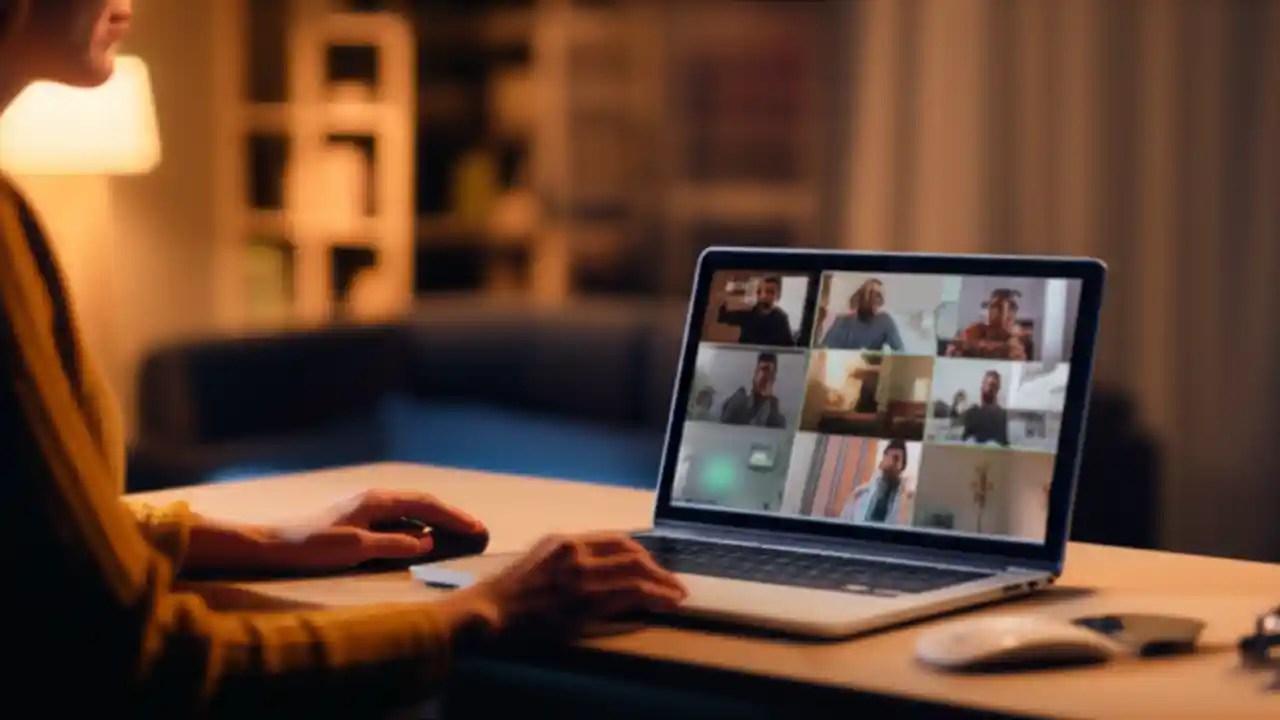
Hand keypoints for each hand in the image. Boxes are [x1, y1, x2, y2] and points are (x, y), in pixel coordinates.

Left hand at [265, 489, 487, 571]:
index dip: (453, 516)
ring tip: (457, 533)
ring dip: (435, 520)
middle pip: (421, 503)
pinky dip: (417, 526)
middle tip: (477, 530)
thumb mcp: (356, 548)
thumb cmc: (313, 546)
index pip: (425, 504)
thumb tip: (426, 543)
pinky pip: (397, 517)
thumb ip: (394, 544)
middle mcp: (374, 498)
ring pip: (409, 510)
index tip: (477, 528)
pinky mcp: (357, 518)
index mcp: (377, 501)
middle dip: (450, 516)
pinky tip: (420, 538)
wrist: (273, 544)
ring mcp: (364, 506)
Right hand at [436, 532, 686, 643]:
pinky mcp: (583, 604)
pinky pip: (628, 597)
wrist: (489, 612)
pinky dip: (652, 599)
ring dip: (662, 585)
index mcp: (565, 540)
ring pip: (636, 574)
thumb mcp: (539, 559)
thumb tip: (601, 566)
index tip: (653, 567)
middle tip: (672, 584)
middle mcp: (576, 553)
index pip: (616, 540)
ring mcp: (580, 578)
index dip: (641, 554)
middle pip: (632, 554)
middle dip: (657, 569)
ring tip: (676, 596)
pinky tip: (663, 604)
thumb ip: (569, 558)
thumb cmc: (509, 592)